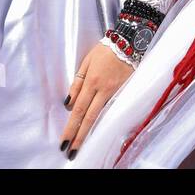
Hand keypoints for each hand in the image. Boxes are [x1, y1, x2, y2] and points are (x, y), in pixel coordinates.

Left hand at [61, 42, 133, 158]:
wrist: (130, 42)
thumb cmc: (105, 49)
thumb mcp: (87, 61)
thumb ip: (77, 82)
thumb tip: (69, 103)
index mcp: (91, 82)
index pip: (79, 110)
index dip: (71, 127)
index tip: (64, 142)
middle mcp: (103, 90)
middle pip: (89, 117)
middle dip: (79, 136)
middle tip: (71, 152)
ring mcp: (115, 92)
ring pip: (101, 116)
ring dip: (89, 132)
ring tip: (81, 146)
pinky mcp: (124, 91)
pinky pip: (111, 109)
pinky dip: (104, 121)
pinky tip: (98, 131)